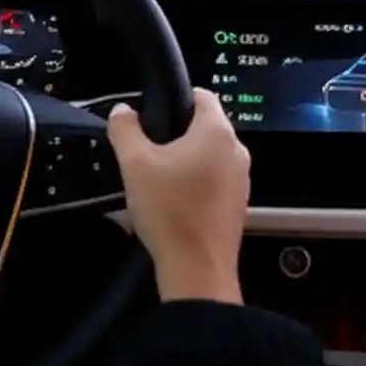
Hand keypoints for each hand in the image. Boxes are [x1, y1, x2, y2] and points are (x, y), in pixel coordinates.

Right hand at [107, 88, 250, 303]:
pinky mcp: (238, 204)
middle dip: (176, 134)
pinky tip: (173, 202)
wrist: (197, 269)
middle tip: (146, 151)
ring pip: (209, 155)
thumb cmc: (168, 209)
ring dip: (186, 161)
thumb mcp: (135, 164)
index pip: (201, 95)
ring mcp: (242, 179)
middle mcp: (237, 150)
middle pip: (205, 127)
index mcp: (217, 132)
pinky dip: (196, 183)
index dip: (175, 99)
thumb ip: (125, 130)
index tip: (151, 117)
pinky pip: (215, 180)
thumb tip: (123, 110)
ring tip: (157, 179)